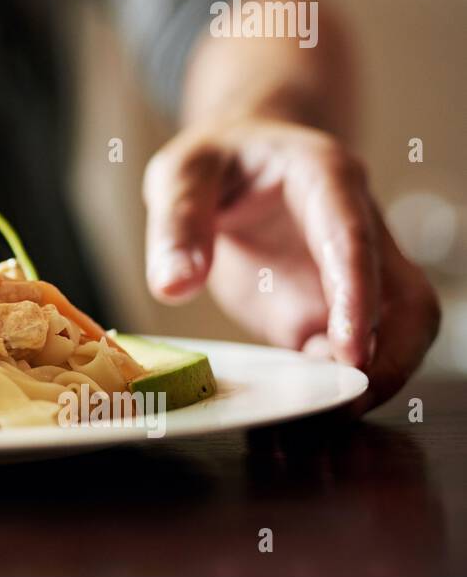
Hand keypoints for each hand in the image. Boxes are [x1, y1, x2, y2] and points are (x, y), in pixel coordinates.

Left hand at [143, 117, 439, 411]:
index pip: (352, 237)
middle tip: (339, 405)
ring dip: (371, 379)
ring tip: (322, 417)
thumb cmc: (216, 160)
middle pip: (403, 298)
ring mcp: (353, 273)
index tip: (350, 347)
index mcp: (326, 177)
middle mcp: (358, 226)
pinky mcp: (333, 308)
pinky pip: (355, 352)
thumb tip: (173, 285)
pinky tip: (309, 411)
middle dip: (385, 356)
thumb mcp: (180, 174)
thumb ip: (177, 224)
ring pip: (398, 333)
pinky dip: (340, 384)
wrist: (238, 159)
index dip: (356, 294)